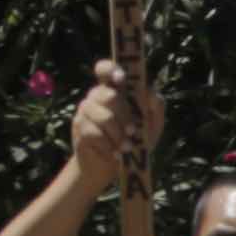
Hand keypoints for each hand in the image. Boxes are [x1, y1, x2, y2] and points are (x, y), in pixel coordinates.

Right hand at [69, 60, 144, 189]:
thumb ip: (155, 107)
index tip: (121, 78)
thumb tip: (150, 93)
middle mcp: (97, 96)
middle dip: (124, 115)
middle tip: (133, 131)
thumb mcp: (153, 125)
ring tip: (127, 147)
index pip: (105, 69)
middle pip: (108, 95)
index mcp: (115, 90)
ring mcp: (85, 111)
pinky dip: (108, 145)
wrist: (113, 166)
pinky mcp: (79, 128)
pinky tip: (115, 153)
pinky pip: (93, 133)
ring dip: (118, 135)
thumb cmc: (136, 140)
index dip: (111, 69)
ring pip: (102, 116)